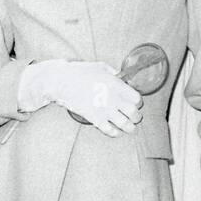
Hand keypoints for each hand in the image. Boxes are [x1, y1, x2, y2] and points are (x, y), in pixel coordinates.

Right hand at [26, 59, 142, 135]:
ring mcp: (104, 109)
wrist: (62, 81)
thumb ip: (113, 72)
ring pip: (125, 124)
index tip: (136, 103)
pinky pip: (109, 130)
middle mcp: (113, 98)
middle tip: (135, 118)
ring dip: (129, 128)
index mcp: (116, 84)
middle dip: (137, 117)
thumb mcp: (100, 67)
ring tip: (129, 128)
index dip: (138, 102)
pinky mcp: (94, 118)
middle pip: (134, 113)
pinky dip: (115, 133)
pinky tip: (115, 131)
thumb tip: (120, 76)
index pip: (136, 98)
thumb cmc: (79, 72)